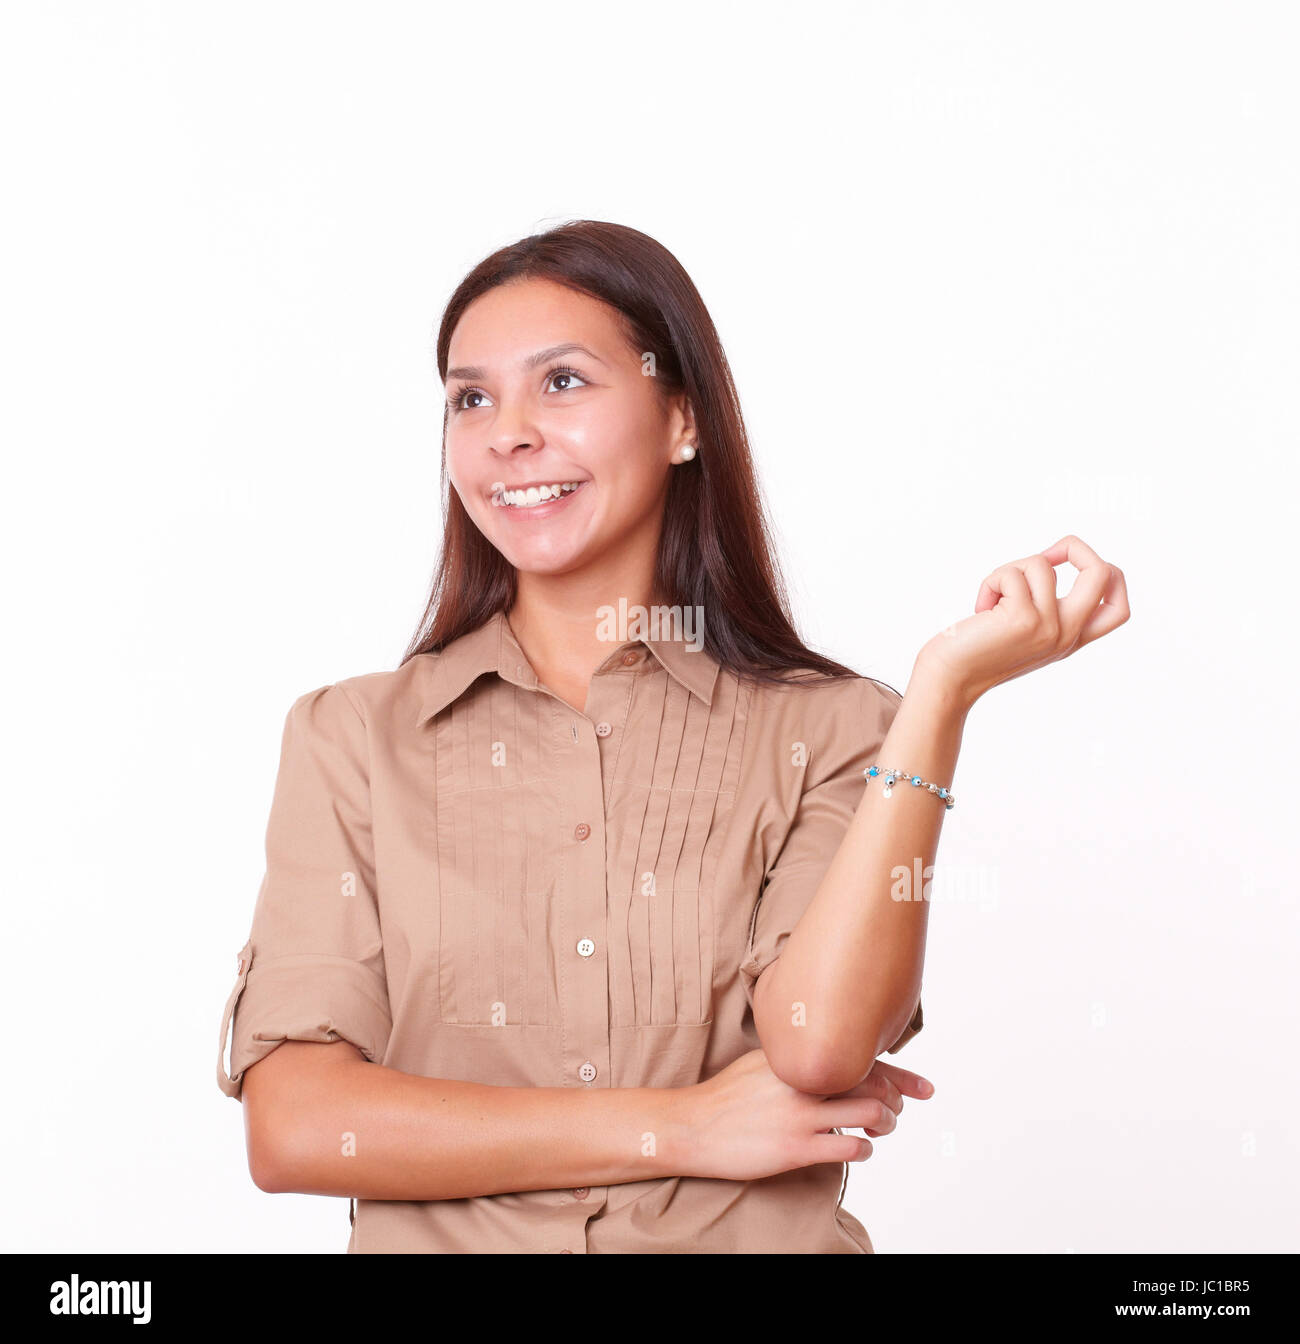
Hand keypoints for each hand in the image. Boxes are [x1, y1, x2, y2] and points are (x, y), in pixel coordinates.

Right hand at [680, 1049, 934, 1182]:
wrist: (693, 1126)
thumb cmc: (727, 1096)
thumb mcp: (761, 1061)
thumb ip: (796, 1058)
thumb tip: (828, 1056)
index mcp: (797, 1056)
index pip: (861, 1057)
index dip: (900, 1074)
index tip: (923, 1087)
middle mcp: (803, 1080)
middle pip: (873, 1082)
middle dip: (898, 1100)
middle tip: (899, 1112)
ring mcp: (800, 1115)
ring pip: (870, 1114)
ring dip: (886, 1124)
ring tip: (880, 1130)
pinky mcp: (795, 1148)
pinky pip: (849, 1149)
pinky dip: (865, 1150)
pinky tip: (860, 1150)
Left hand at [916, 534, 1129, 708]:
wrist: (949, 679)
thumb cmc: (977, 650)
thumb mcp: (1023, 630)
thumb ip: (1044, 607)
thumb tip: (1046, 560)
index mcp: (1071, 639)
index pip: (1119, 608)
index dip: (1109, 575)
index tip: (1072, 566)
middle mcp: (1066, 635)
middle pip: (1102, 574)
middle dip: (1075, 547)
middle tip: (1048, 553)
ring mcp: (1049, 627)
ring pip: (1040, 564)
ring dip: (1009, 570)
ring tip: (993, 598)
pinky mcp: (1023, 619)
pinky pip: (1010, 574)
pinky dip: (990, 583)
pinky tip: (981, 609)